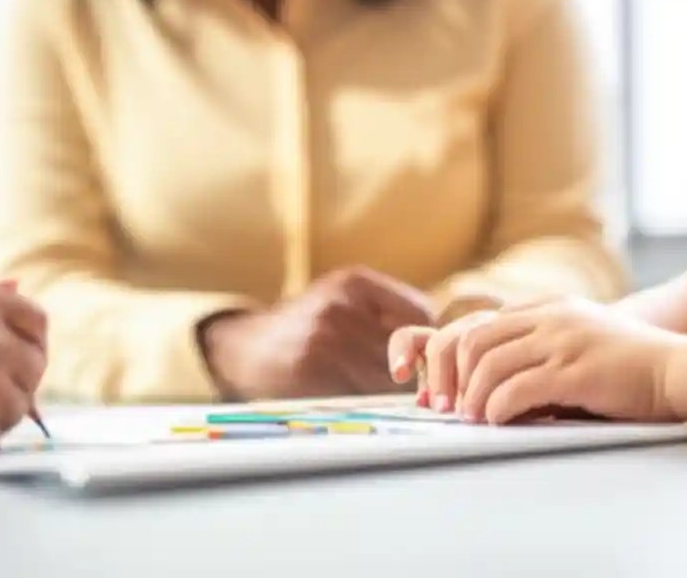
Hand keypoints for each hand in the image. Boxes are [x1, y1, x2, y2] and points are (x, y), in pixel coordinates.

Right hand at [201, 267, 432, 398]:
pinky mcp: (309, 370)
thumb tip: (442, 349)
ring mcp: (324, 337)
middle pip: (407, 351)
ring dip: (387, 393)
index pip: (421, 317)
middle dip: (411, 374)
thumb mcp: (345, 300)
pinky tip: (348, 398)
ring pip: (386, 378)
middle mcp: (341, 305)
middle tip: (404, 388)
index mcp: (356, 282)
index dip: (427, 345)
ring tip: (372, 392)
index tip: (422, 363)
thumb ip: (390, 315)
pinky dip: (363, 404)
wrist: (245, 346)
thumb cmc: (308, 326)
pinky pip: (358, 396)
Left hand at [390, 298, 681, 424]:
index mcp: (548, 307)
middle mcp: (551, 317)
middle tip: (449, 407)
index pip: (480, 324)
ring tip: (472, 419)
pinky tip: (496, 422)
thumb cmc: (631, 366)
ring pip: (489, 365)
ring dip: (472, 397)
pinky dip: (497, 409)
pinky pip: (516, 390)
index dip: (455, 358)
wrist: (680, 369)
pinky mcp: (575, 371)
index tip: (449, 387)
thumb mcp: (580, 340)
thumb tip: (496, 386)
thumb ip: (541, 349)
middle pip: (473, 340)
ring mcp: (563, 341)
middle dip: (452, 376)